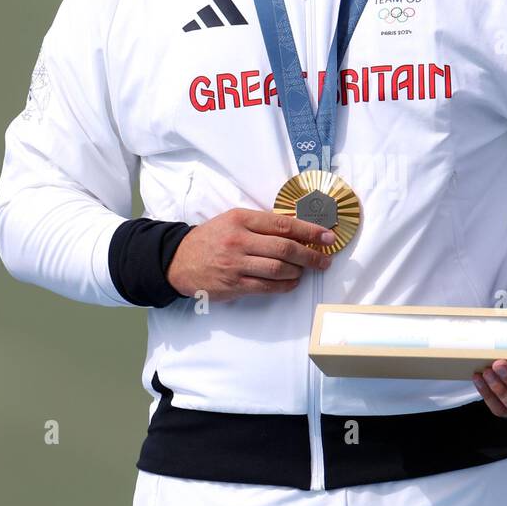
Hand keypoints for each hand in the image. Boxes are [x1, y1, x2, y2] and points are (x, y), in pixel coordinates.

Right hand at [167, 208, 336, 302]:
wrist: (179, 261)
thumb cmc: (212, 239)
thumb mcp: (232, 221)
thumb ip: (260, 224)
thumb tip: (297, 230)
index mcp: (240, 219)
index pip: (283, 224)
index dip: (309, 231)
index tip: (327, 236)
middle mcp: (238, 240)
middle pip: (285, 248)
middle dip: (311, 255)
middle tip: (325, 260)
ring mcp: (236, 264)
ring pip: (278, 268)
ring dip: (298, 271)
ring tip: (306, 270)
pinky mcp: (233, 284)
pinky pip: (267, 287)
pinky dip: (285, 285)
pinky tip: (292, 282)